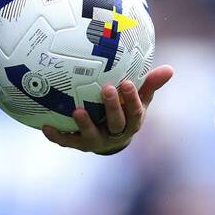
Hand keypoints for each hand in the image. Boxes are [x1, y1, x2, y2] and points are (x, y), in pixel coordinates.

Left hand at [42, 65, 173, 154]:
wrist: (111, 138)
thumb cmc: (127, 110)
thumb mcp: (140, 98)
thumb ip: (150, 84)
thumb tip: (170, 69)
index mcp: (132, 123)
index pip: (135, 113)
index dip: (132, 99)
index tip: (126, 82)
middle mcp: (115, 135)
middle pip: (116, 124)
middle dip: (112, 108)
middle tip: (107, 89)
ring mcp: (97, 141)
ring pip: (92, 137)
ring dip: (85, 125)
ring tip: (77, 111)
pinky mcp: (79, 145)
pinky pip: (67, 142)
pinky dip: (57, 136)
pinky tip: (45, 126)